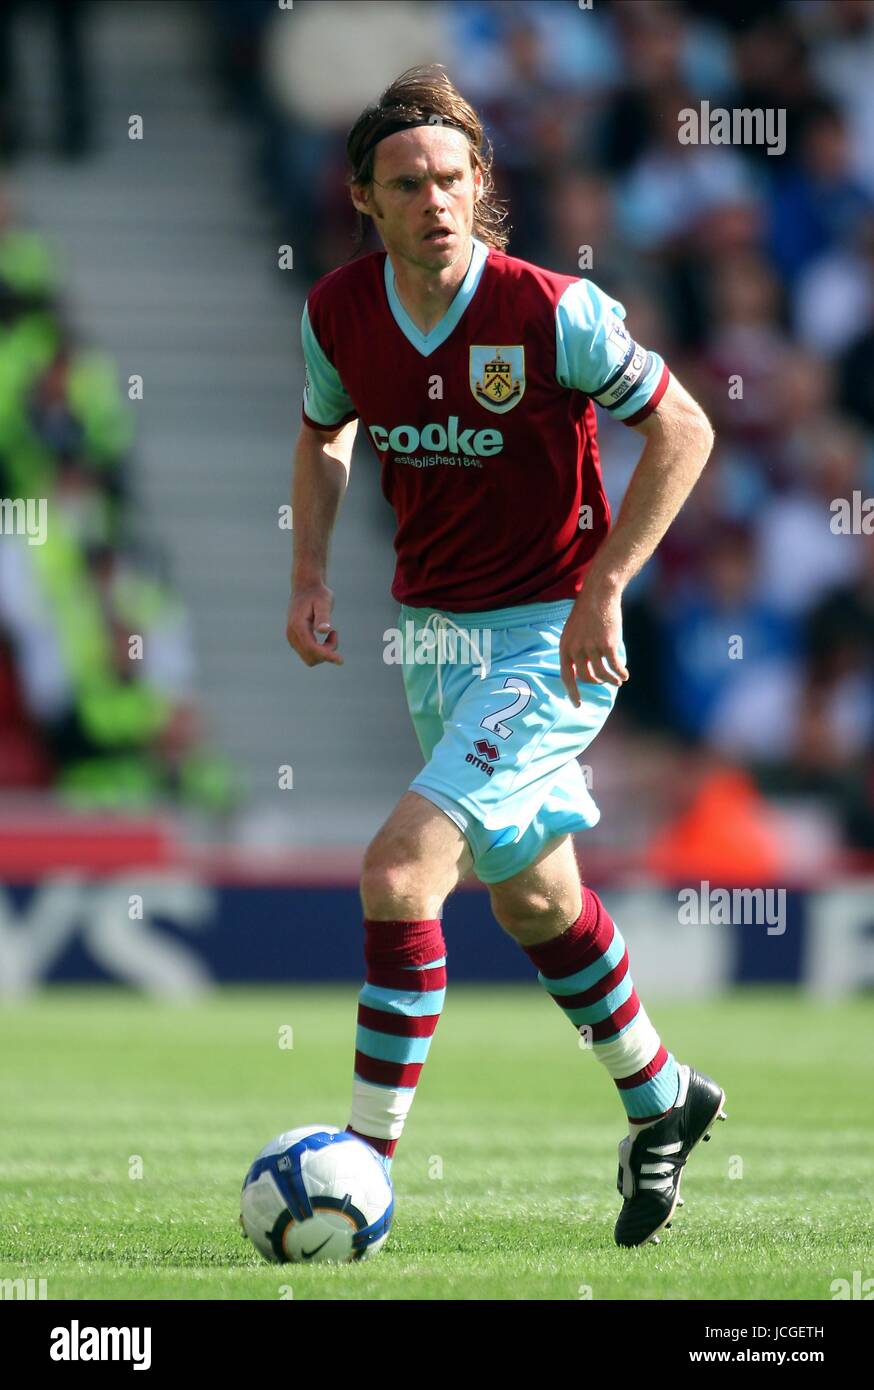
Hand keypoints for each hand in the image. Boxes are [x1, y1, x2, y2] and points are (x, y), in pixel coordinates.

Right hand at [286, 584, 342, 666]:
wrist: (306, 588)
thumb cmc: (318, 594)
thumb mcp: (324, 602)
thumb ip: (323, 616)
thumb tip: (324, 630)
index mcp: (298, 626)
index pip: (312, 648)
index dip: (327, 656)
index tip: (340, 660)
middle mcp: (292, 634)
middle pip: (311, 657)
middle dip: (326, 652)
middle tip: (334, 633)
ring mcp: (292, 638)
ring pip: (309, 658)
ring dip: (324, 651)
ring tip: (332, 633)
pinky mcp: (295, 639)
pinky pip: (308, 653)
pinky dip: (320, 649)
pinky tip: (327, 635)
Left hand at [559, 582, 627, 705]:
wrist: (599, 594)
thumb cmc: (587, 612)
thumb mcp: (573, 631)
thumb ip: (575, 649)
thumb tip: (583, 669)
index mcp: (565, 646)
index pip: (566, 676)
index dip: (572, 692)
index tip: (577, 705)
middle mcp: (576, 649)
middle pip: (586, 677)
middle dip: (596, 683)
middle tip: (604, 682)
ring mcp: (592, 648)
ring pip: (601, 675)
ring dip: (610, 680)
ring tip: (617, 681)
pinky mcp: (608, 645)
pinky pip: (615, 666)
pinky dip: (620, 673)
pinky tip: (625, 674)